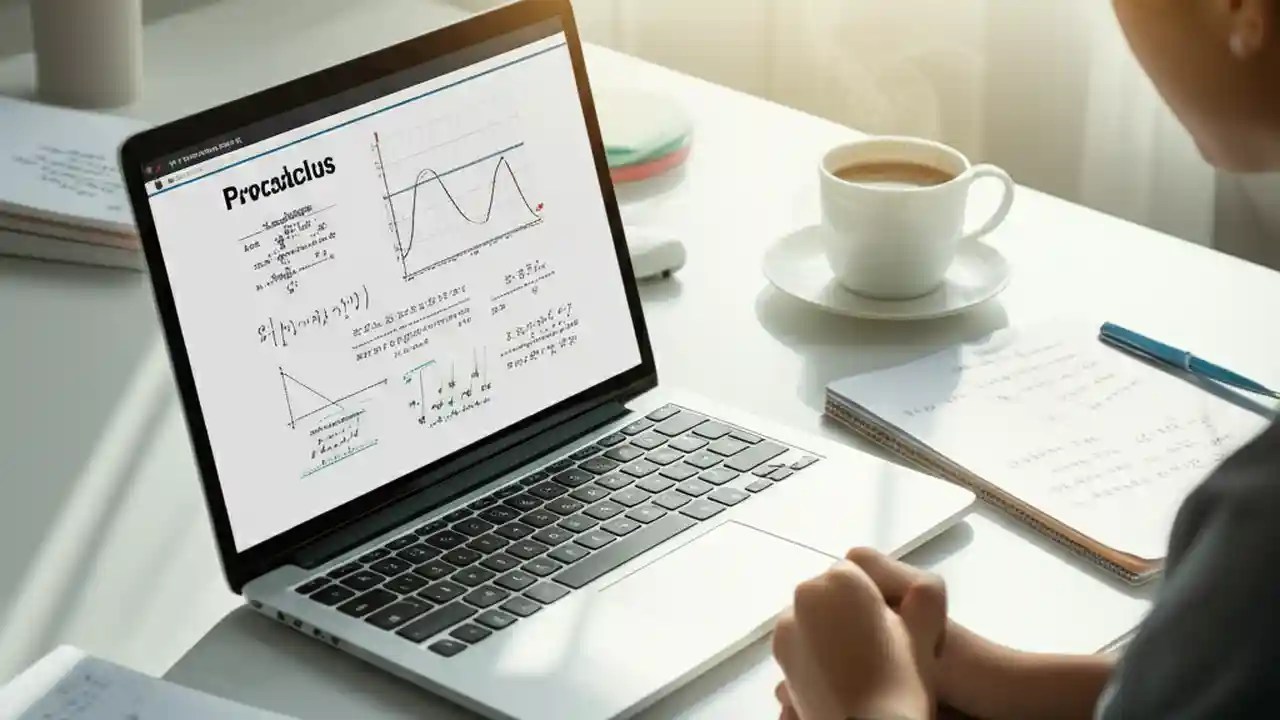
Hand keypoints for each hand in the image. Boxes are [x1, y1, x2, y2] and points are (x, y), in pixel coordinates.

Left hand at [772, 558, 944, 719]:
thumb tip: (917, 586)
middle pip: (831, 592)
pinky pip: (801, 640)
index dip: (878, 597)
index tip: (892, 624)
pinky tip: (839, 671)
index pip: (859, 572)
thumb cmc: (900, 677)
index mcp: (840, 579)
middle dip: (850, 610)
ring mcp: (786, 626)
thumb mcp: (927, 629)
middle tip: (877, 644)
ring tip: (858, 660)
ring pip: (814, 615)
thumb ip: (923, 593)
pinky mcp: (778, 655)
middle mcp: (805, 594)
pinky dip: (816, 649)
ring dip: (831, 628)